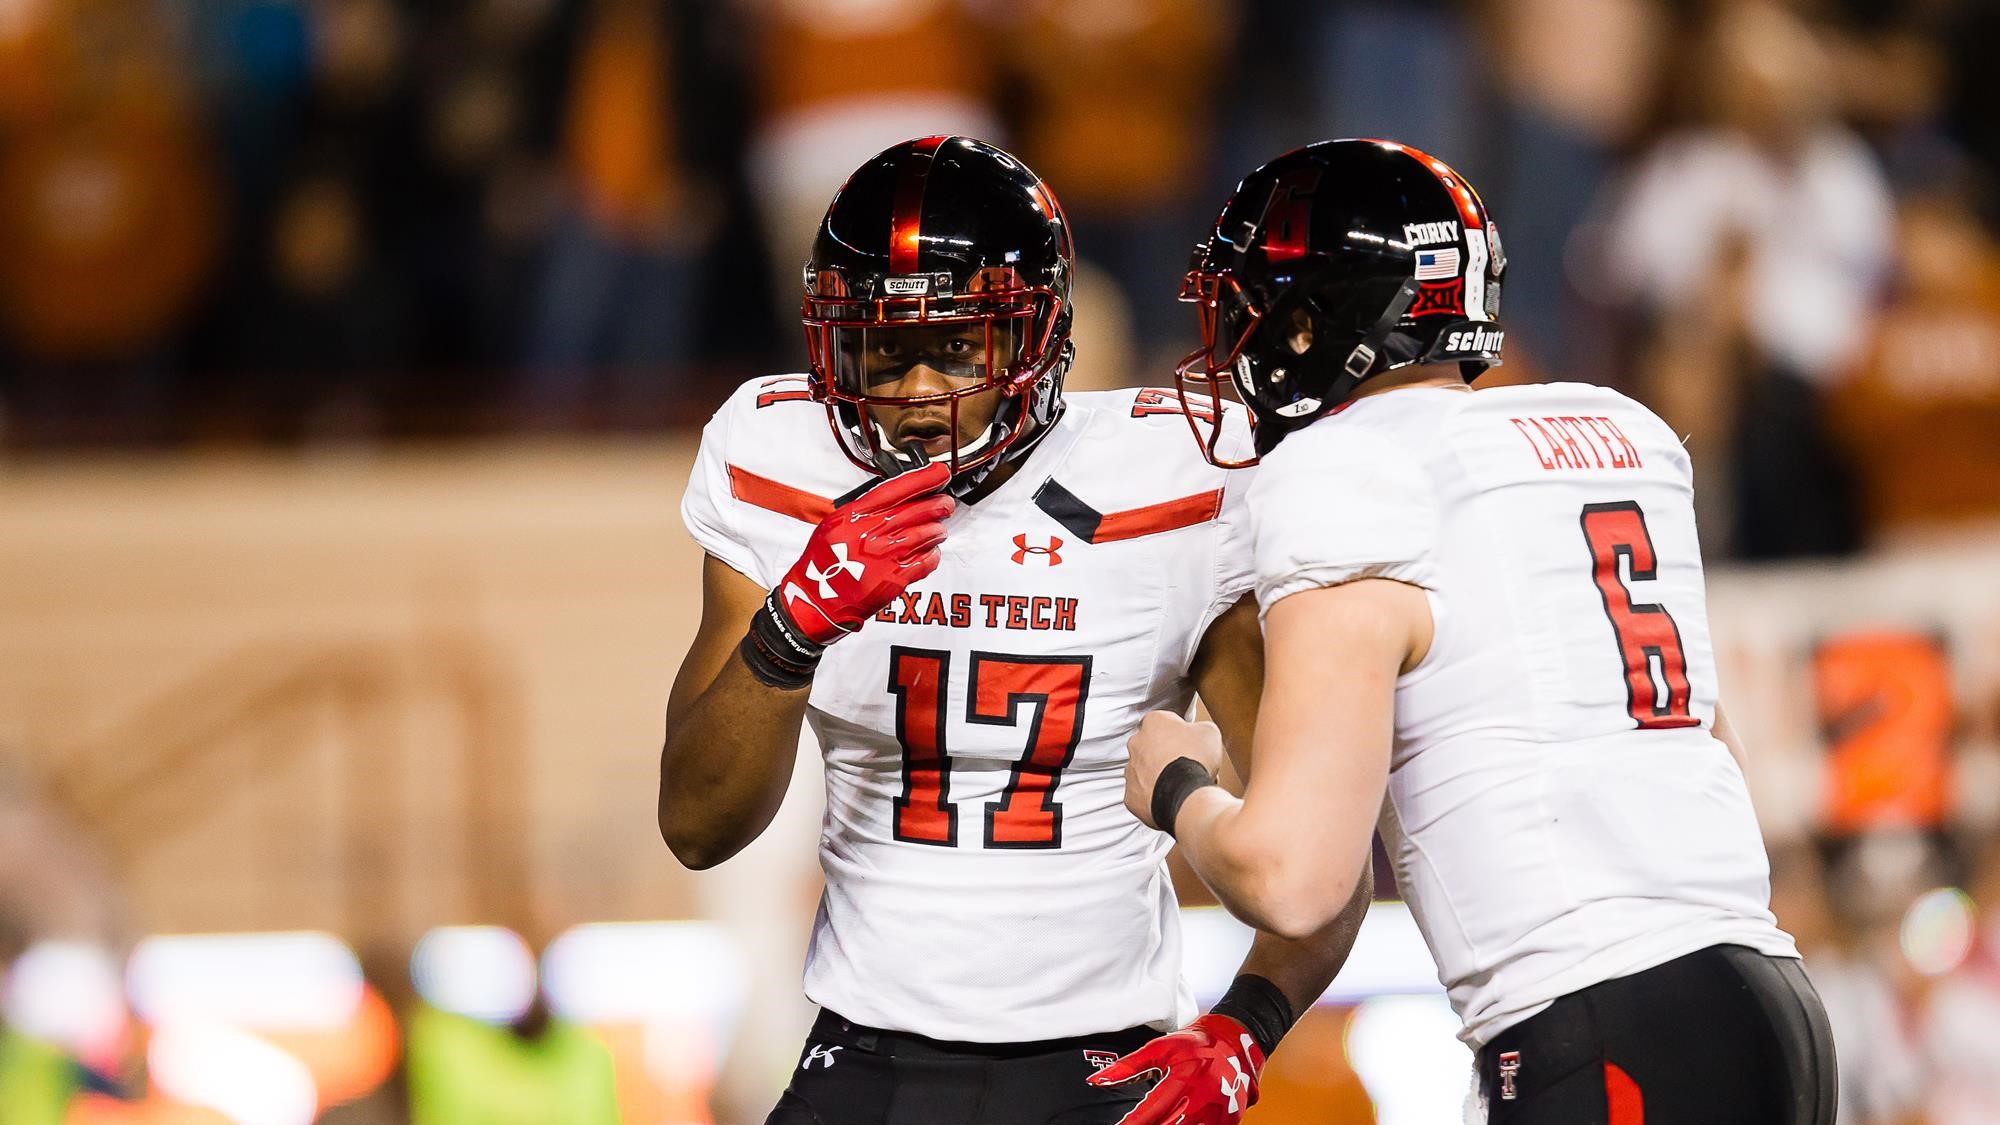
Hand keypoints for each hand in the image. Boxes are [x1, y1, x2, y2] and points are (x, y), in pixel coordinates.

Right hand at [775, 462, 953, 644]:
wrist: (816, 599)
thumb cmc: (824, 564)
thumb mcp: (833, 526)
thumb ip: (862, 512)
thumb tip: (894, 499)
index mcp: (853, 517)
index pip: (893, 489)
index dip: (921, 479)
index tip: (939, 473)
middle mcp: (869, 534)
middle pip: (914, 511)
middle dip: (936, 505)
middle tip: (946, 503)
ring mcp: (883, 557)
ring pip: (922, 535)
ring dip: (936, 530)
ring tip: (940, 529)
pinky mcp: (893, 579)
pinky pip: (923, 563)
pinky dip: (932, 556)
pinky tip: (931, 553)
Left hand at [1087, 1013, 1265, 1124]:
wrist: (1235, 1043)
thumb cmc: (1192, 1044)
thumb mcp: (1159, 1049)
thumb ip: (1127, 1067)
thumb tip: (1095, 1081)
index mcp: (1184, 1079)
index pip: (1151, 1111)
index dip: (1133, 1123)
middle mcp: (1203, 1098)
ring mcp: (1219, 1112)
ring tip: (1154, 1122)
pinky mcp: (1230, 1120)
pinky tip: (1175, 1122)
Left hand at [1124, 711, 1224, 830]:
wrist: (1185, 793)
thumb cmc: (1195, 759)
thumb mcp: (1209, 731)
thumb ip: (1200, 727)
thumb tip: (1199, 732)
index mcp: (1153, 722)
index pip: (1165, 722)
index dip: (1182, 734)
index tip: (1193, 744)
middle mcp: (1136, 743)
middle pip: (1153, 747)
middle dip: (1169, 755)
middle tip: (1189, 765)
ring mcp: (1131, 770)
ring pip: (1146, 771)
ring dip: (1161, 775)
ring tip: (1182, 784)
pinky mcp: (1131, 794)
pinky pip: (1143, 794)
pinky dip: (1155, 796)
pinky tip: (1172, 797)